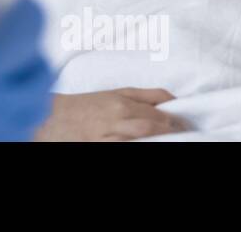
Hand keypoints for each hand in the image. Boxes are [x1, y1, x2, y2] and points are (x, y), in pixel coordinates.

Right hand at [34, 89, 186, 140]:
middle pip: (151, 126)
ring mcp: (108, 135)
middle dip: (169, 131)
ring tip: (168, 141)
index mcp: (121, 102)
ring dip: (157, 140)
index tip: (185, 126)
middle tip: (181, 135)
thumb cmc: (86, 106)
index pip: (157, 112)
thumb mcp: (115, 93)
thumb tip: (173, 99)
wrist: (54, 119)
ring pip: (140, 138)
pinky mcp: (100, 147)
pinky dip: (136, 145)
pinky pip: (124, 146)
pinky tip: (145, 145)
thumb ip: (145, 95)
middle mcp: (116, 117)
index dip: (175, 121)